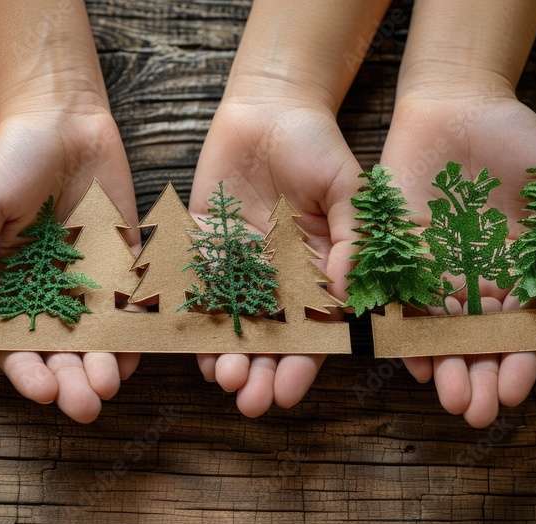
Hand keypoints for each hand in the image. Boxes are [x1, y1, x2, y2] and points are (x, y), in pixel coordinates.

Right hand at [0, 103, 140, 423]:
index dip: (26, 372)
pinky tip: (139, 354)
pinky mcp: (123, 264)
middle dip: (71, 381)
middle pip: (59, 352)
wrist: (65, 119)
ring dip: (103, 366)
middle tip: (85, 404)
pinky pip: (131, 307)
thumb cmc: (12, 159)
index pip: (13, 345)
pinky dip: (136, 332)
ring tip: (110, 386)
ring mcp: (87, 283)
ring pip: (97, 339)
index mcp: (7, 288)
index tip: (41, 390)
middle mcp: (47, 294)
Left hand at [190, 91, 363, 417]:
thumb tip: (347, 294)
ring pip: (230, 323)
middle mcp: (277, 282)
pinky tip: (183, 344)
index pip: (312, 334)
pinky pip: (193, 288)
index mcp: (317, 277)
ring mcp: (238, 267)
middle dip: (258, 372)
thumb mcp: (350, 192)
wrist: (271, 111)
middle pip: (268, 340)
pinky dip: (188, 316)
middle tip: (247, 400)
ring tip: (220, 381)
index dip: (301, 366)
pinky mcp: (203, 247)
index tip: (287, 392)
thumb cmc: (320, 149)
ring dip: (224, 355)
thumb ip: (352, 240)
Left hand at [380, 89, 535, 427]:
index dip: (517, 363)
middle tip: (470, 411)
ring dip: (437, 363)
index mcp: (518, 277)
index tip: (511, 391)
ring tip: (440, 394)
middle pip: (474, 342)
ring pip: (435, 329)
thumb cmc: (520, 146)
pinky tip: (402, 350)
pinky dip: (398, 322)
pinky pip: (395, 294)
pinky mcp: (397, 252)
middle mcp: (476, 283)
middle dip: (474, 377)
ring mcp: (434, 270)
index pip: (520, 333)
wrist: (458, 105)